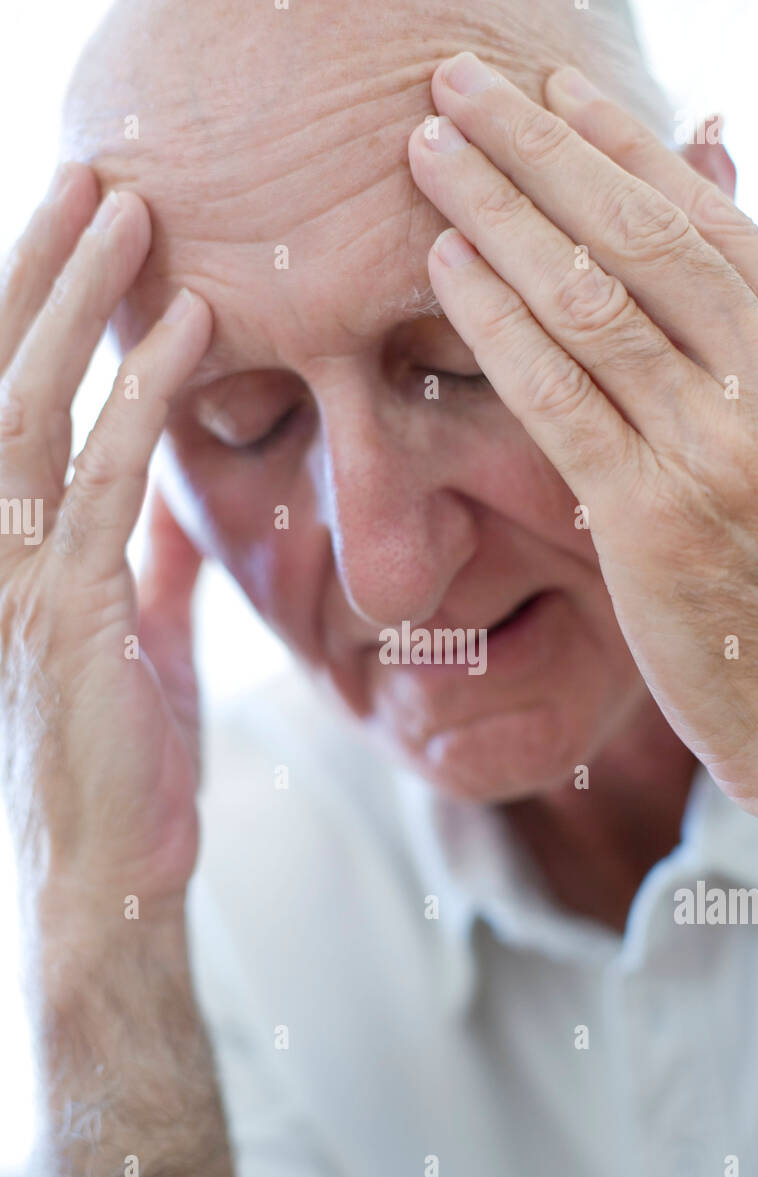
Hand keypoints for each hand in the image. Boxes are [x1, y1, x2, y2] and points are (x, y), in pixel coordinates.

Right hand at [0, 165, 211, 917]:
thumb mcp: (134, 638)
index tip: (84, 230)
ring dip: (83, 304)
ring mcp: (11, 579)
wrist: (113, 873)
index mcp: (3, 549)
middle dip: (41, 271)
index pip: (6, 400)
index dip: (34, 308)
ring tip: (134, 214)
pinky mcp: (63, 617)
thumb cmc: (122, 759)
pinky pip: (104, 484)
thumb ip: (142, 565)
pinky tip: (194, 337)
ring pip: (31, 407)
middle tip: (100, 179)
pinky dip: (146, 403)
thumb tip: (170, 509)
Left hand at [408, 53, 757, 842]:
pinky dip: (495, 320)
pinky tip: (443, 266)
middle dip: (540, 144)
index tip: (554, 89)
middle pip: (642, 232)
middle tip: (461, 79)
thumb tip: (699, 246)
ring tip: (429, 147)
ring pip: (591, 297)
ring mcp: (719, 449)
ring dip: (500, 209)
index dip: (623, 144)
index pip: (713, 220)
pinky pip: (559, 394)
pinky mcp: (653, 520)